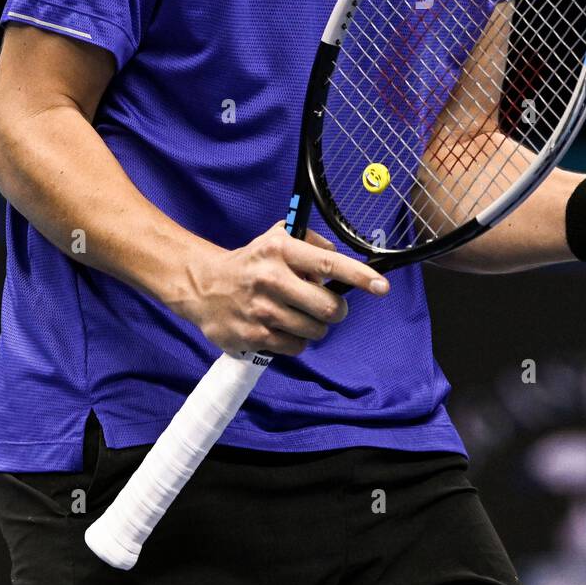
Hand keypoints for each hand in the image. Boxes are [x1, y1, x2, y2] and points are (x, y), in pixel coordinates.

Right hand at [177, 222, 388, 356]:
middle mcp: (270, 279)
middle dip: (337, 310)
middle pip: (328, 307)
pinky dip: (297, 341)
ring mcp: (261, 311)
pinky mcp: (254, 336)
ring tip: (299, 314)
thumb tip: (338, 259)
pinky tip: (283, 327)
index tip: (382, 286)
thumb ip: (311, 241)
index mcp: (279, 250)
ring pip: (315, 331)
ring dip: (315, 326)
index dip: (358, 276)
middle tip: (330, 307)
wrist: (203, 286)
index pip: (327, 264)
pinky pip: (296, 347)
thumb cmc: (251, 261)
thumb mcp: (276, 237)